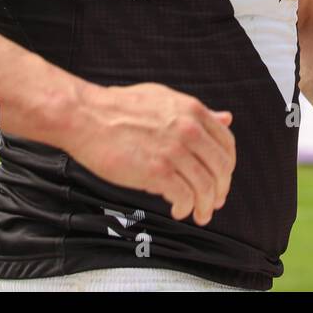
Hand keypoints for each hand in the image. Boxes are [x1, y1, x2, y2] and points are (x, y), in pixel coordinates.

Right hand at [68, 82, 235, 226]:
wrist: (86, 117)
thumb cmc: (119, 108)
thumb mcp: (164, 99)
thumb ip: (197, 113)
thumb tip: (226, 119)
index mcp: (193, 111)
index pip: (227, 143)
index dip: (227, 167)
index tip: (221, 179)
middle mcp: (188, 129)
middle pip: (221, 168)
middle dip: (220, 190)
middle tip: (214, 203)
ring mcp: (173, 150)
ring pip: (206, 186)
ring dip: (205, 206)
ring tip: (198, 214)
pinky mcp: (156, 171)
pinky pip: (184, 197)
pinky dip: (185, 208)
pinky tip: (178, 210)